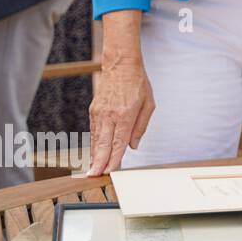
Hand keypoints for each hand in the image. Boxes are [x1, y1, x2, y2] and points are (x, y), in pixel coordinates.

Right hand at [86, 52, 154, 175]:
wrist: (121, 65)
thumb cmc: (138, 83)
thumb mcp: (149, 104)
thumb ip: (141, 127)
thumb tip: (133, 146)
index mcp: (125, 114)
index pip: (118, 142)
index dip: (114, 158)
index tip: (110, 171)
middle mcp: (109, 115)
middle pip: (103, 144)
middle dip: (99, 162)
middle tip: (94, 176)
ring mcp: (99, 112)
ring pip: (95, 138)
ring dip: (94, 155)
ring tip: (92, 170)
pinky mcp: (93, 110)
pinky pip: (93, 131)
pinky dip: (93, 143)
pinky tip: (94, 153)